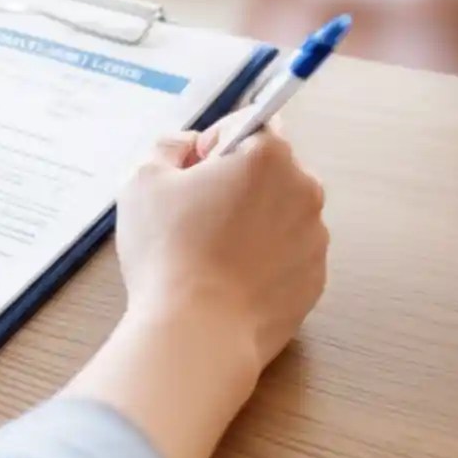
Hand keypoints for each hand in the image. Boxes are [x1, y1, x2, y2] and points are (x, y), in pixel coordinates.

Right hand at [116, 112, 327, 370]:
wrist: (198, 333)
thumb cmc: (168, 253)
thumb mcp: (143, 181)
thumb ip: (168, 147)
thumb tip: (186, 146)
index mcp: (268, 155)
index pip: (248, 124)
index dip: (211, 146)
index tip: (191, 176)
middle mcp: (304, 190)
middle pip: (268, 170)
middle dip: (234, 184)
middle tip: (193, 217)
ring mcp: (315, 239)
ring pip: (278, 214)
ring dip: (250, 223)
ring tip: (208, 255)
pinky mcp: (315, 280)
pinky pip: (286, 256)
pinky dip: (262, 261)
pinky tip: (227, 280)